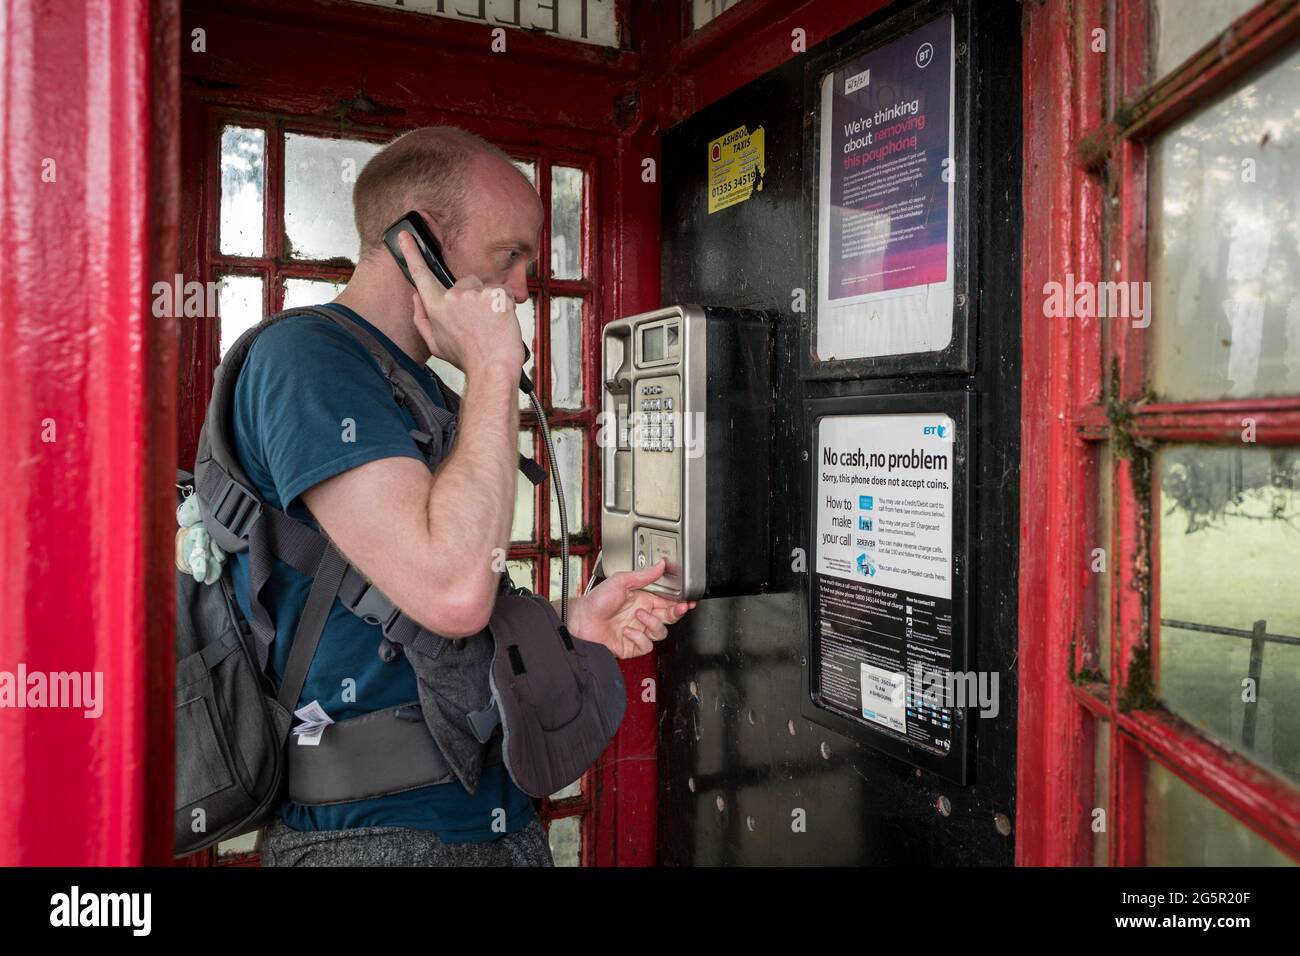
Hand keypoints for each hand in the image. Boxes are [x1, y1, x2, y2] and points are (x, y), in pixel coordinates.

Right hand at [398, 230, 523, 379]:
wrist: (492, 367)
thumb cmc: (467, 358)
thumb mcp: (435, 343)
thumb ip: (421, 317)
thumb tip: (417, 297)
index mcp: (436, 307)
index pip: (421, 275)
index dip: (412, 254)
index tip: (405, 236)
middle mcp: (453, 297)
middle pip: (464, 284)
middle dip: (472, 298)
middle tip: (477, 322)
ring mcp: (475, 294)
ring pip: (484, 288)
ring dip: (489, 302)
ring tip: (490, 324)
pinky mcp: (495, 294)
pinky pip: (502, 292)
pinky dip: (505, 304)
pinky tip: (501, 320)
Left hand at [565, 559, 696, 659]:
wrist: (580, 620)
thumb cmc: (596, 600)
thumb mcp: (620, 581)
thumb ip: (643, 575)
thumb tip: (660, 565)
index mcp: (643, 599)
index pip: (667, 602)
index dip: (679, 602)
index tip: (687, 600)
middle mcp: (642, 616)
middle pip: (669, 617)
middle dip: (676, 613)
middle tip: (678, 608)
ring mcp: (638, 631)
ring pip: (660, 632)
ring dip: (652, 623)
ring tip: (638, 616)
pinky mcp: (632, 646)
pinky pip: (646, 645)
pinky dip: (639, 638)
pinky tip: (627, 630)